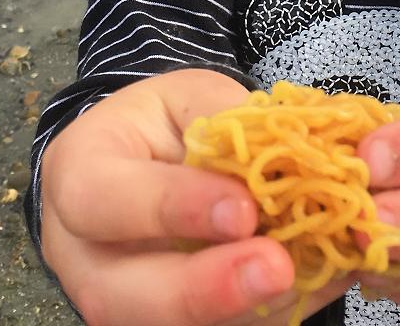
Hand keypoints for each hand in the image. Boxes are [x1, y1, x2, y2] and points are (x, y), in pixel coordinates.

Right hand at [41, 69, 351, 325]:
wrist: (146, 160)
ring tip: (310, 273)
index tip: (243, 209)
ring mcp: (123, 302)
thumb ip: (222, 122)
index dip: (175, 208)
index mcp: (78, 177)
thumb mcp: (186, 96)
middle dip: (208, 290)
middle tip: (277, 268)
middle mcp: (87, 256)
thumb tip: (287, 154)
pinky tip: (321, 279)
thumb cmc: (162, 123)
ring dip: (247, 309)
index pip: (107, 201)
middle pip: (127, 298)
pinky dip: (271, 312)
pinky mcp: (166, 323)